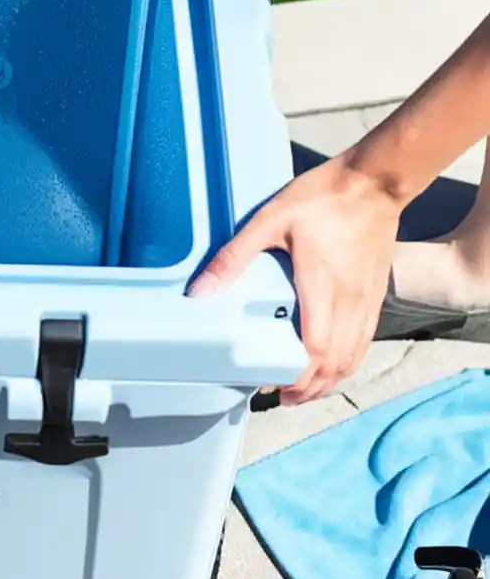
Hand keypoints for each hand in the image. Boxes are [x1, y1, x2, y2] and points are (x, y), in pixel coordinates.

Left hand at [187, 156, 403, 404]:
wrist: (376, 182)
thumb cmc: (323, 198)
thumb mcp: (269, 220)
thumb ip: (235, 257)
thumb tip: (202, 290)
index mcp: (322, 287)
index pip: (316, 349)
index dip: (295, 376)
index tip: (271, 385)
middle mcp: (349, 301)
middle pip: (335, 364)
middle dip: (309, 388)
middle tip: (282, 397)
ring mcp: (366, 300)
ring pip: (353, 357)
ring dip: (329, 381)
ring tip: (302, 391)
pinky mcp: (375, 295)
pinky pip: (364, 341)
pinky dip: (347, 362)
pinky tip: (331, 363)